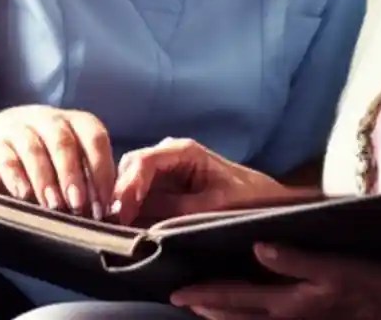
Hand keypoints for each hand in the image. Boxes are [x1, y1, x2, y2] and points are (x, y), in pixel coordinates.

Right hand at [0, 105, 114, 218]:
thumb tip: (110, 213)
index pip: (94, 136)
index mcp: (70, 122)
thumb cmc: (30, 170)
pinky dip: (16, 176)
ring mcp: (16, 126)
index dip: (102, 170)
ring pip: (34, 147)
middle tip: (79, 206)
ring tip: (54, 207)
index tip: (104, 204)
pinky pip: (5, 156)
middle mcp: (45, 118)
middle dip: (74, 175)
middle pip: (64, 140)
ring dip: (47, 178)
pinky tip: (23, 196)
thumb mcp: (61, 170)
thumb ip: (84, 183)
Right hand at [110, 138, 285, 225]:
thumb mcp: (213, 206)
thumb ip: (175, 210)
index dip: (127, 187)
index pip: (143, 162)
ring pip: (131, 183)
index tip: (119, 213)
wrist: (268, 203)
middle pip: (130, 169)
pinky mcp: (165, 190)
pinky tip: (126, 228)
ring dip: (122, 204)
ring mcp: (165, 173)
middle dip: (119, 195)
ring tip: (114, 229)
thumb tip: (138, 217)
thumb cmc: (247, 199)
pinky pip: (141, 197)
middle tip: (112, 225)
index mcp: (183, 151)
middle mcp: (169, 156)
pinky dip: (131, 211)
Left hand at [170, 244, 380, 319]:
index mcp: (290, 306)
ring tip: (207, 307)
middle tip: (183, 300)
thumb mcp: (339, 267)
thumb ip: (296, 259)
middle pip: (237, 319)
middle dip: (208, 310)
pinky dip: (252, 319)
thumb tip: (257, 247)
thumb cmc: (378, 287)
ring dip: (227, 317)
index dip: (204, 295)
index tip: (176, 292)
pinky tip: (254, 311)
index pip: (235, 300)